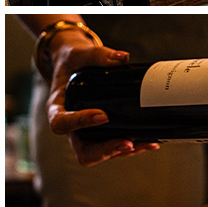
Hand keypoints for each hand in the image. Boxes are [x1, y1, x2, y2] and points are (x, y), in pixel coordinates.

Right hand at [45, 40, 159, 166]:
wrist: (75, 64)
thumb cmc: (72, 61)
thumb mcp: (79, 53)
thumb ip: (97, 55)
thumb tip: (122, 57)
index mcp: (57, 108)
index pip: (61, 123)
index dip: (80, 123)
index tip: (103, 116)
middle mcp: (70, 127)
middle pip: (82, 150)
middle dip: (105, 151)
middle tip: (127, 142)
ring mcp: (86, 133)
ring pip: (100, 153)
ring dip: (122, 151)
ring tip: (145, 142)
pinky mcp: (100, 134)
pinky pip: (113, 147)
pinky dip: (132, 147)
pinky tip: (150, 141)